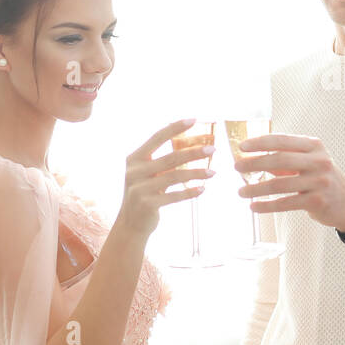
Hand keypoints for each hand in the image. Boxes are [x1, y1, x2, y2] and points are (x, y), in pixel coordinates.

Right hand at [115, 119, 215, 238]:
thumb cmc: (144, 193)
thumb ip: (163, 161)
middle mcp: (135, 171)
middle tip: (213, 148)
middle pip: (171, 157)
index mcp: (135, 158)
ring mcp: (140, 188)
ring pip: (175, 176)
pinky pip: (174, 196)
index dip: (175, 127)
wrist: (130, 223)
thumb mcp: (148, 174)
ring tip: (213, 172)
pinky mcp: (148, 204)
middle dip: (194, 152)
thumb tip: (192, 144)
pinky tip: (203, 189)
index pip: (157, 137)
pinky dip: (190, 192)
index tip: (194, 120)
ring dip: (197, 173)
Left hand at [233, 134, 344, 230]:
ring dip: (257, 188)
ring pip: (280, 184)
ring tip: (241, 191)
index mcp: (314, 147)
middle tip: (237, 167)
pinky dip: (267, 205)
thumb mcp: (307, 163)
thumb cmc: (322, 179)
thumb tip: (252, 159)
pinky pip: (286, 203)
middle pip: (280, 160)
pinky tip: (254, 206)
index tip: (243, 146)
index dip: (261, 142)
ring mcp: (319, 181)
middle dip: (255, 163)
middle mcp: (319, 161)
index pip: (283, 140)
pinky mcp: (317, 201)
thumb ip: (284, 160)